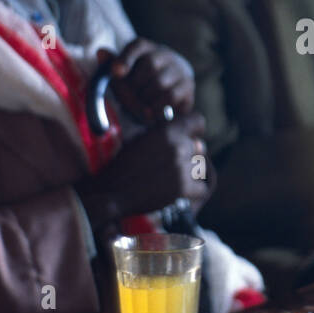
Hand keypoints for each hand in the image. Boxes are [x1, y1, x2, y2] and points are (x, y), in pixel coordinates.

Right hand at [75, 112, 211, 234]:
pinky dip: (193, 191)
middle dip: (190, 154)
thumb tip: (193, 140)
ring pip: (200, 167)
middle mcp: (177, 147)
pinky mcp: (182, 188)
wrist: (112, 191)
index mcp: (167, 131)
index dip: (196, 129)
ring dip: (191, 172)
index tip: (192, 136)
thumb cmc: (124, 165)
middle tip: (175, 164)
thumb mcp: (142, 140)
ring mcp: (181, 167)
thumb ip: (165, 136)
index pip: (198, 121)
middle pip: (199, 147)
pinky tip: (180, 191)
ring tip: (175, 177)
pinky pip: (201, 188)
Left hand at [98, 39, 193, 124]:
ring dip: (145, 99)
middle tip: (126, 100)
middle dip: (134, 86)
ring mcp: (179, 69)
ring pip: (160, 83)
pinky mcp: (188, 86)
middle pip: (150, 65)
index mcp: (146, 48)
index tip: (115, 72)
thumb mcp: (124, 74)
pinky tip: (150, 113)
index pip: (137, 46)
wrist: (169, 94)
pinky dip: (156, 107)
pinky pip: (170, 97)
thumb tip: (100, 52)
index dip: (126, 58)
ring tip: (138, 107)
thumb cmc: (140, 83)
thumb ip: (112, 65)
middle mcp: (165, 54)